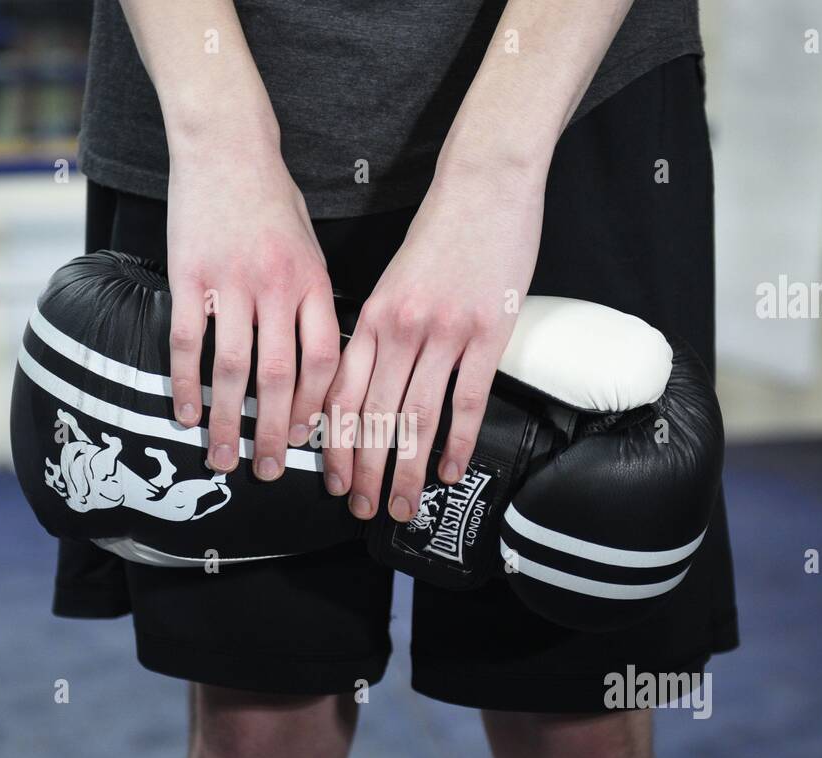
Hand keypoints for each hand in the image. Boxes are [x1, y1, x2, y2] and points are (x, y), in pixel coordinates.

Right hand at [166, 142, 338, 480]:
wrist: (226, 145)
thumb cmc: (272, 202)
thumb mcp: (311, 250)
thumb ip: (312, 304)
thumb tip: (315, 367)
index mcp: (313, 283)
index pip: (324, 361)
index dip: (317, 408)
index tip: (307, 440)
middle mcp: (276, 287)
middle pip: (280, 377)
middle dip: (273, 433)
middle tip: (265, 471)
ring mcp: (231, 282)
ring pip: (232, 369)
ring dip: (227, 421)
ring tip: (221, 459)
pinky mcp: (189, 276)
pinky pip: (187, 342)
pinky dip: (185, 383)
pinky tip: (184, 413)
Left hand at [322, 160, 545, 520]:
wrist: (485, 183)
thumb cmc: (441, 231)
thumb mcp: (395, 280)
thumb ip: (381, 330)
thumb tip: (372, 382)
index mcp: (372, 317)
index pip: (344, 396)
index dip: (336, 446)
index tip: (333, 481)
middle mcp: (400, 330)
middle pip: (376, 417)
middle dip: (366, 472)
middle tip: (363, 510)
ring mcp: (445, 333)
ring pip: (417, 418)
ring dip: (408, 470)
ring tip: (404, 507)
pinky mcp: (488, 333)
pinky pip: (468, 400)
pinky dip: (458, 442)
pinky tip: (452, 471)